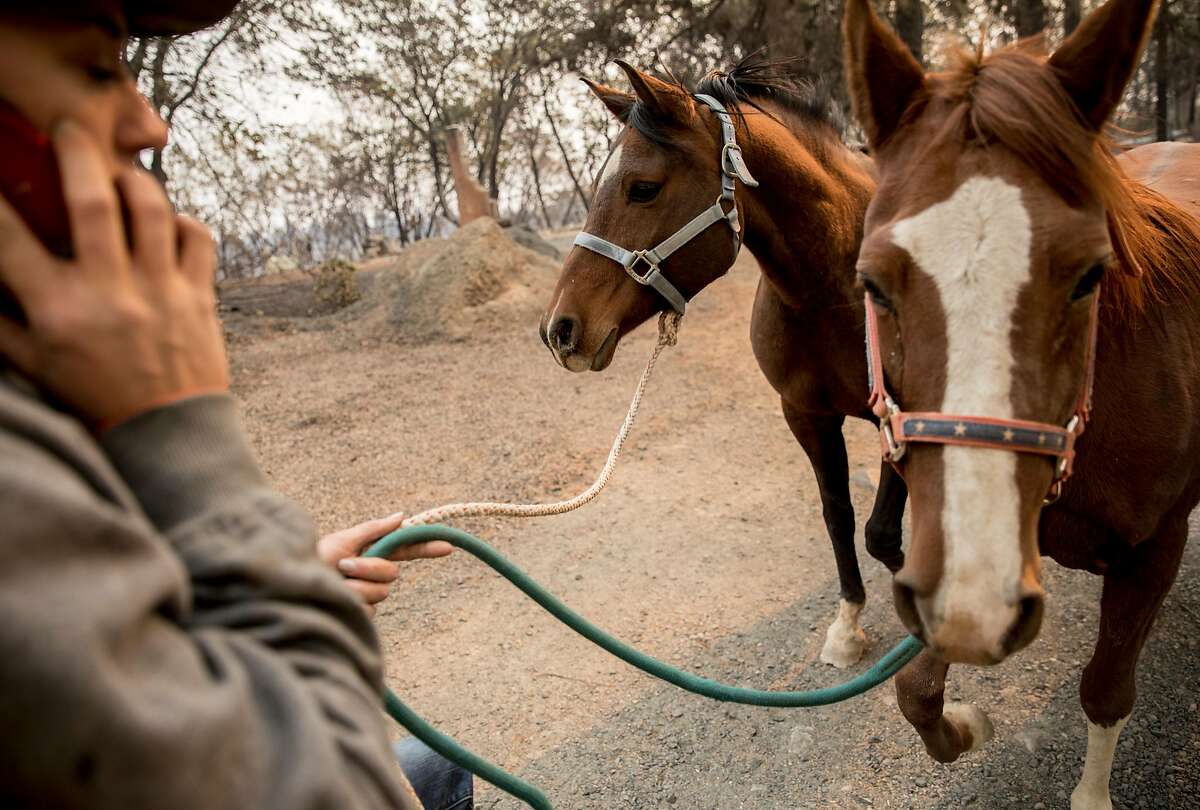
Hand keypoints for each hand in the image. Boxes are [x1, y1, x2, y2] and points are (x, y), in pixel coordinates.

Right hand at [0, 119, 227, 429]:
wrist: (168, 434)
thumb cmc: (95, 396)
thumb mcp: (36, 364)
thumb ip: (1, 322)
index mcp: (59, 309)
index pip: (10, 241)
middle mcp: (110, 293)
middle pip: (93, 203)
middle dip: (77, 155)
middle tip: (68, 128)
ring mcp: (160, 292)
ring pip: (153, 211)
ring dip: (136, 182)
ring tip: (122, 173)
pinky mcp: (200, 296)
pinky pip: (199, 238)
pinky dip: (186, 221)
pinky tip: (170, 222)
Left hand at [317, 512, 453, 616]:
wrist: (292, 588)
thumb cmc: (314, 559)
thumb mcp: (343, 540)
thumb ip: (374, 529)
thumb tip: (402, 516)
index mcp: (372, 553)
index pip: (405, 550)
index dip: (426, 548)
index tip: (447, 546)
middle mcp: (373, 575)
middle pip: (391, 574)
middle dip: (369, 568)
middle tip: (344, 565)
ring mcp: (368, 597)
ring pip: (379, 593)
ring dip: (355, 586)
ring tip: (333, 582)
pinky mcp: (361, 616)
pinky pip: (367, 610)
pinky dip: (349, 602)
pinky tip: (335, 600)